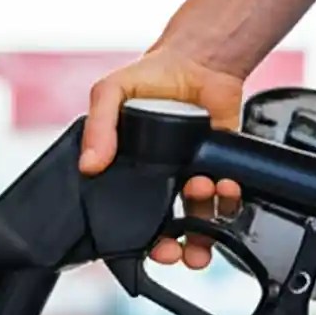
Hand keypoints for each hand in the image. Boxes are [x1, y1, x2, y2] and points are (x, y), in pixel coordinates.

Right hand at [81, 42, 245, 268]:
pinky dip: (227, 203)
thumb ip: (97, 126)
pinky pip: (224, 200)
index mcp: (128, 170)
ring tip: (200, 215)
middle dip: (170, 249)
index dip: (134, 238)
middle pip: (163, 230)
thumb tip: (88, 164)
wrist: (199, 62)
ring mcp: (189, 177)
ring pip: (196, 222)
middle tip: (172, 251)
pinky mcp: (218, 169)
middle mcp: (158, 180)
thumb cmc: (150, 77)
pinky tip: (222, 192)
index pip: (125, 214)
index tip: (143, 248)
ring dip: (202, 233)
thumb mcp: (110, 93)